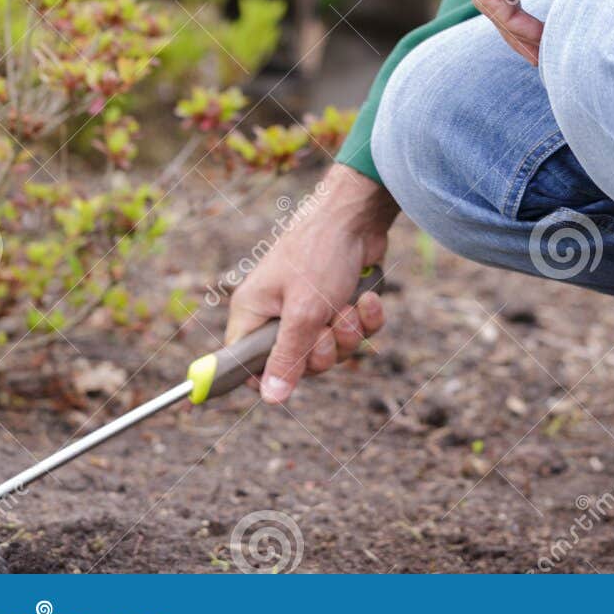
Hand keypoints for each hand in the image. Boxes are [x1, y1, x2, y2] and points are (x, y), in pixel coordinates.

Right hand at [225, 164, 397, 403]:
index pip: (246, 364)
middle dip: (324, 350)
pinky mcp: (338, 302)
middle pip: (298, 365)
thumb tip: (268, 398)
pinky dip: (365, 318)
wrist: (358, 215)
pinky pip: (353, 332)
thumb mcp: (303, 311)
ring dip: (348, 332)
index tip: (291, 376)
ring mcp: (310, 309)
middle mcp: (278, 314)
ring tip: (349, 305)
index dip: (267, 377)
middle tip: (328, 327)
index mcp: (254, 312)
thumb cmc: (320, 252)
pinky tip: (366, 297)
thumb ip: (287, 357)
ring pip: (331, 350)